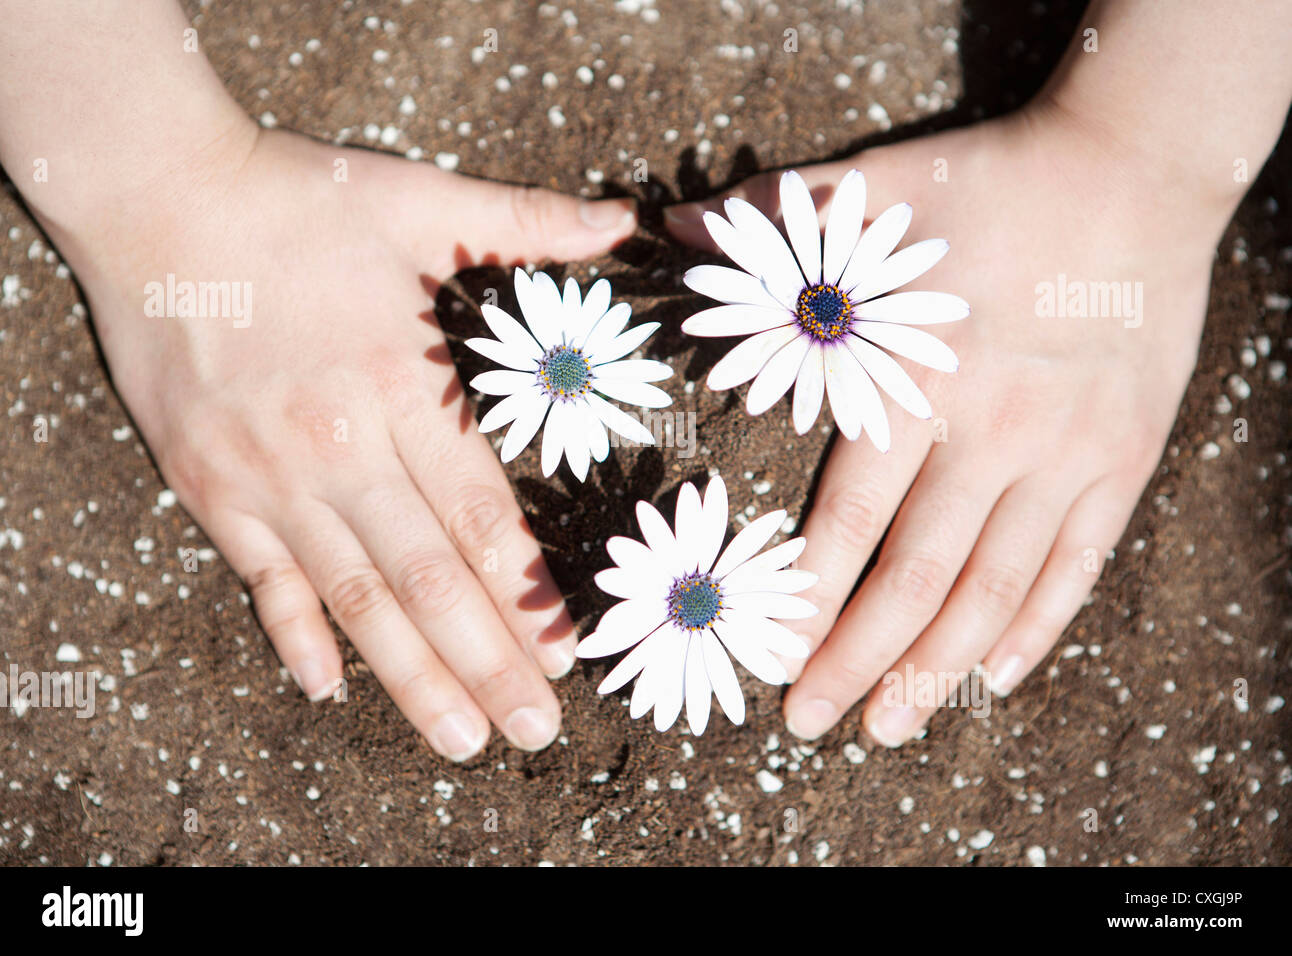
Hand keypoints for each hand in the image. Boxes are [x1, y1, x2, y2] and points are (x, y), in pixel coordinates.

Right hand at [58, 123, 637, 759]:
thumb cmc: (297, 200)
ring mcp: (271, 478)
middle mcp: (341, 447)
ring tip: (461, 739)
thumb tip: (620, 220)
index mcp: (401, 385)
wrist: (156, 199)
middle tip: (536, 730)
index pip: (481, 515)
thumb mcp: (419, 199)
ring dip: (413, 678)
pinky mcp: (213, 490)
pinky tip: (332, 688)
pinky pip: (265, 581)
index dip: (529, 592)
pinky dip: (297, 636)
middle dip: (490, 662)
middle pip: (430, 579)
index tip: (567, 653)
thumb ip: (523, 221)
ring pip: (357, 599)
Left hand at [664, 103, 1234, 743]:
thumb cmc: (987, 184)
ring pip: (993, 591)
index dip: (805, 595)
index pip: (849, 517)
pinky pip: (1077, 566)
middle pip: (914, 576)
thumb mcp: (872, 193)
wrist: (1131, 170)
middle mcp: (992, 433)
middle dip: (854, 659)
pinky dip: (1035, 631)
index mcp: (916, 380)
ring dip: (934, 670)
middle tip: (807, 721)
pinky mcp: (1122, 459)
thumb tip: (668, 231)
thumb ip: (770, 224)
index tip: (767, 652)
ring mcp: (1065, 454)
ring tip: (887, 729)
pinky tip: (992, 682)